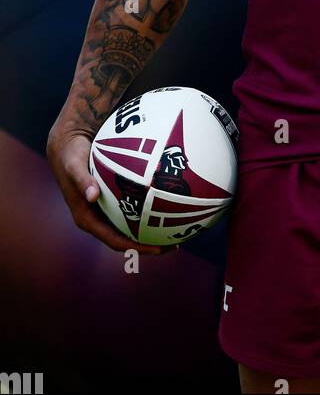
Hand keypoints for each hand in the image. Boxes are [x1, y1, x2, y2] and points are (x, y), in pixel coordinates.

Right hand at [45, 124, 176, 256]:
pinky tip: (167, 200)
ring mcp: (105, 209)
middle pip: (127, 238)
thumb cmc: (70, 157)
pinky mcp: (112, 198)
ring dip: (151, 229)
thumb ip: (82, 181)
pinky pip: (132, 207)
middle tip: (175, 243)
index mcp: (87, 219)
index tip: (158, 248)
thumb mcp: (73, 167)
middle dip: (150, 244)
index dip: (137, 247)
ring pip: (131, 225)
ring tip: (177, 228)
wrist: (67, 146)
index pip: (115, 241)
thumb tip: (92, 196)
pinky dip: (148, 208)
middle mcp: (98, 218)